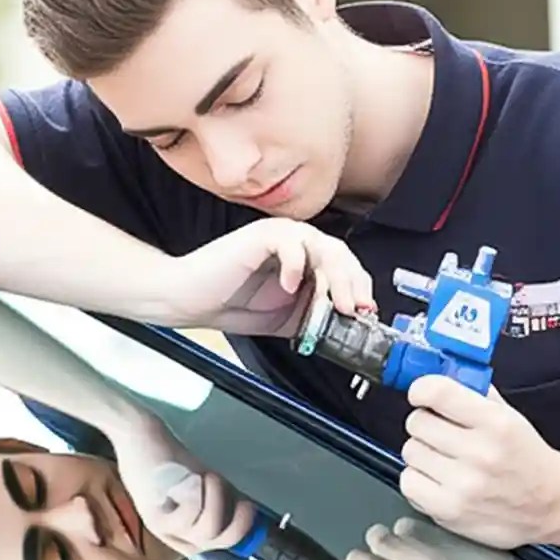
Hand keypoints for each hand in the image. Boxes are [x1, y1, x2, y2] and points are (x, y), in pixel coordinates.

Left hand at [111, 416, 256, 556]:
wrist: (139, 439)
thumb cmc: (170, 459)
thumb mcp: (200, 485)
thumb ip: (221, 500)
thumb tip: (250, 508)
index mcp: (190, 530)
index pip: (225, 541)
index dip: (242, 525)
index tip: (247, 503)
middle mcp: (177, 535)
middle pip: (220, 540)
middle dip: (236, 516)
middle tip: (233, 492)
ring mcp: (165, 528)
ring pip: (208, 530)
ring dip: (216, 498)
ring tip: (208, 476)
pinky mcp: (154, 517)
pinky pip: (191, 513)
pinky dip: (198, 493)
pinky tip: (192, 477)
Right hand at [166, 217, 375, 336]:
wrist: (193, 301)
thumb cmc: (234, 304)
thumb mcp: (289, 318)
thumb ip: (317, 316)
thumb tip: (348, 325)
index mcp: (305, 259)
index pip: (345, 265)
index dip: (360, 286)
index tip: (366, 312)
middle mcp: (296, 243)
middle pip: (340, 253)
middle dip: (353, 283)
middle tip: (355, 310)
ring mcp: (278, 235)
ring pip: (322, 245)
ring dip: (335, 276)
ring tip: (335, 303)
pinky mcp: (260, 234)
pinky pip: (289, 241)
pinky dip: (294, 264)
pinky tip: (289, 287)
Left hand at [398, 376, 559, 550]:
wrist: (550, 504)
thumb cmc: (526, 457)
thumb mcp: (509, 415)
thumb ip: (474, 392)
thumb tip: (435, 374)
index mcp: (496, 423)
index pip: (437, 392)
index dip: (422, 389)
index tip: (421, 394)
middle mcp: (479, 454)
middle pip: (417, 422)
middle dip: (425, 422)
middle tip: (440, 431)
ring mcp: (463, 485)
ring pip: (410, 451)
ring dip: (423, 452)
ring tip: (444, 459)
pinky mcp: (449, 511)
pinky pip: (408, 482)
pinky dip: (418, 479)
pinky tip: (438, 479)